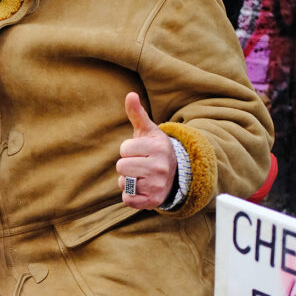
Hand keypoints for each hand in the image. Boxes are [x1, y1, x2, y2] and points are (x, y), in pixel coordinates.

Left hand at [116, 93, 176, 208]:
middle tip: (140, 164)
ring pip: (123, 182)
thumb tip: (130, 95)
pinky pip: (127, 199)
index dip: (128, 150)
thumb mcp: (148, 131)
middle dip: (127, 165)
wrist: (175, 174)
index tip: (141, 151)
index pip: (124, 149)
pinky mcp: (153, 201)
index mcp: (158, 147)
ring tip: (141, 176)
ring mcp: (157, 185)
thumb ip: (137, 114)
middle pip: (121, 166)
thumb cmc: (154, 149)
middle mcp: (160, 167)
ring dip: (128, 180)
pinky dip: (130, 195)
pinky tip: (141, 188)